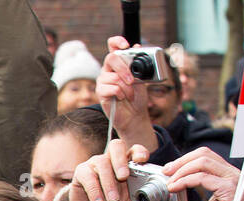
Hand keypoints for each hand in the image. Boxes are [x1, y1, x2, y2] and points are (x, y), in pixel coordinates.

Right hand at [67, 139, 151, 200]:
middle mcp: (111, 159)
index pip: (134, 150)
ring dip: (108, 182)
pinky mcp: (81, 173)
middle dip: (121, 160)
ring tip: (113, 200)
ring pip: (101, 163)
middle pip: (116, 146)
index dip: (139, 152)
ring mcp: (95, 164)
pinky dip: (95, 191)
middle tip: (123, 176)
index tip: (141, 160)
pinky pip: (88, 177)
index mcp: (127, 163)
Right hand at [97, 36, 156, 151]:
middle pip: (111, 58)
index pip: (112, 46)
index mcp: (118, 64)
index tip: (125, 45)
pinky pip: (111, 88)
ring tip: (130, 94)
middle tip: (133, 80)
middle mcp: (109, 70)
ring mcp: (103, 82)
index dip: (117, 41)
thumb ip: (138, 64)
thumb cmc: (138, 97)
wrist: (135, 115)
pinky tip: (122, 98)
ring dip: (126, 87)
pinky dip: (120, 93)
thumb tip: (137, 47)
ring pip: (113, 77)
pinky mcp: (101, 93)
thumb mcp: (142, 78)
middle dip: (124, 69)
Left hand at [160, 147, 243, 200]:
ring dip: (181, 170)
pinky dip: (186, 181)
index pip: (204, 157)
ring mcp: (231, 178)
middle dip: (181, 161)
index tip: (169, 170)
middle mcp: (230, 173)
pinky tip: (175, 188)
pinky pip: (203, 178)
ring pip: (202, 162)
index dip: (185, 160)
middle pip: (203, 154)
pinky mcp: (229, 188)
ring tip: (169, 183)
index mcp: (225, 175)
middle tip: (166, 172)